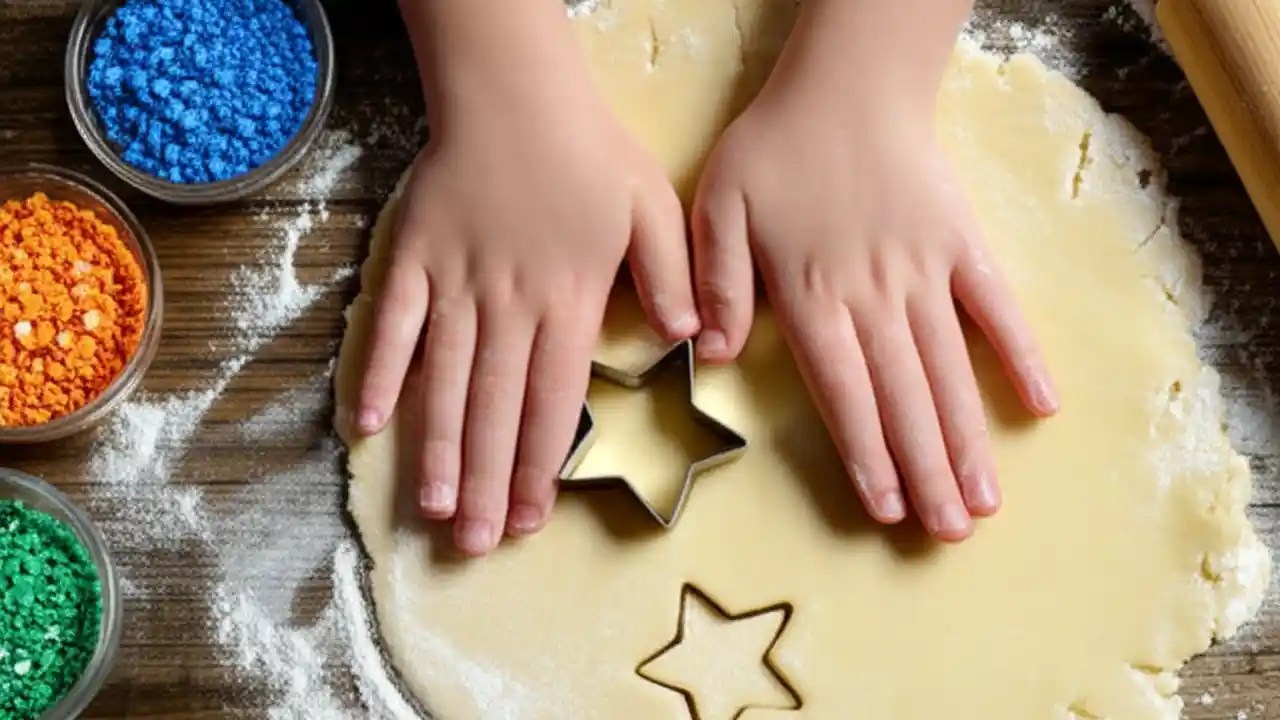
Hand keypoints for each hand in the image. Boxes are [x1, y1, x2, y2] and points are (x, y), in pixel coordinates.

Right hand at [355, 88, 696, 555]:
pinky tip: (368, 425)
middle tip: (477, 543)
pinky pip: (391, 326)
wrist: (513, 93)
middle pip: (496, 408)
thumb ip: (674, 274)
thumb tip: (691, 338)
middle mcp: (507, 305)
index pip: (554, 401)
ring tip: (433, 509)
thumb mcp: (654, 206)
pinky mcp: (412, 261)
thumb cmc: (588, 151)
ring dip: (438, 449)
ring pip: (445, 381)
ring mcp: (454, 285)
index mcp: (567, 301)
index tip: (531, 519)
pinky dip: (380, 374)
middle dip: (487, 482)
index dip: (539, 465)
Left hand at [691, 77, 1057, 541]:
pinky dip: (1020, 355)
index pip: (842, 391)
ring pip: (950, 369)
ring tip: (986, 502)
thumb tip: (713, 354)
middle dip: (925, 471)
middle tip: (947, 534)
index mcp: (811, 295)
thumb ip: (717, 283)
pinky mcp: (961, 246)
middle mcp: (874, 295)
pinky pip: (997, 308)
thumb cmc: (774, 147)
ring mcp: (925, 272)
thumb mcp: (716, 207)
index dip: (866, 454)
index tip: (886, 509)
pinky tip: (1042, 407)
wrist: (847, 84)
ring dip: (968, 439)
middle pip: (903, 397)